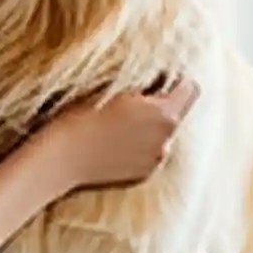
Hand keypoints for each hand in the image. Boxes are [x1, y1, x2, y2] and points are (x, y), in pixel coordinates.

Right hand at [27, 79, 201, 193]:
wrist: (61, 158)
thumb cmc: (83, 115)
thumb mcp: (116, 86)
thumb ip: (146, 83)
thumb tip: (161, 76)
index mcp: (165, 114)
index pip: (191, 89)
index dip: (175, 79)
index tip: (157, 78)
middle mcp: (167, 140)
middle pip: (175, 113)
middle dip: (160, 105)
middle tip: (130, 100)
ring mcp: (156, 160)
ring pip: (161, 134)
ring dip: (149, 127)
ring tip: (118, 123)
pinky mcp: (143, 175)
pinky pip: (150, 152)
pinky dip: (139, 146)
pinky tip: (114, 143)